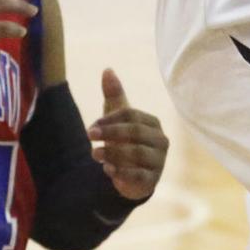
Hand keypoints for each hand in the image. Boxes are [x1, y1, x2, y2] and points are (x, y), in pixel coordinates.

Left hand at [86, 68, 168, 201]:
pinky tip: (107, 169)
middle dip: (110, 133)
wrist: (131, 177)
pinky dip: (122, 172)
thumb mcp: (118, 119)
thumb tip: (107, 69)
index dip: (110, 119)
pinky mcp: (152, 180)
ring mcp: (159, 161)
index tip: (91, 127)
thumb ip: (114, 95)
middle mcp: (160, 140)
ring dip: (113, 152)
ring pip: (137, 153)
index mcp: (153, 122)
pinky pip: (139, 175)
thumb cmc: (124, 141)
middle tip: (89, 136)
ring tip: (94, 153)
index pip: (131, 115)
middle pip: (135, 132)